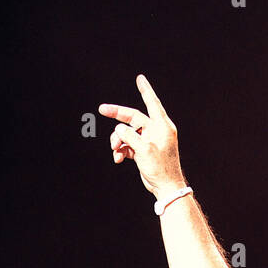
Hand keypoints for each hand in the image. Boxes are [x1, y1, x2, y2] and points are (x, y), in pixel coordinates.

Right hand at [98, 74, 184, 198]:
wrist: (165, 188)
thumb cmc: (160, 169)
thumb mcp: (144, 150)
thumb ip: (130, 136)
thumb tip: (119, 128)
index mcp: (162, 126)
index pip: (152, 103)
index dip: (145, 90)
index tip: (140, 78)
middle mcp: (156, 131)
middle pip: (133, 117)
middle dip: (117, 116)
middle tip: (101, 109)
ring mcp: (149, 141)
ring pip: (127, 133)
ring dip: (118, 141)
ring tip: (115, 150)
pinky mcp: (143, 150)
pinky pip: (128, 145)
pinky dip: (121, 151)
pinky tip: (118, 159)